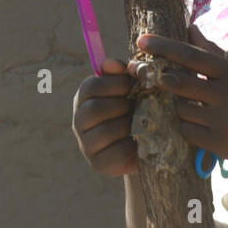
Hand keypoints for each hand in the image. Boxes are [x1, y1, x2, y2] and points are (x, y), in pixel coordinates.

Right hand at [72, 58, 139, 176]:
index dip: (115, 83)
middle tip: (136, 107)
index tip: (132, 85)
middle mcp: (79, 122)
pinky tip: (140, 140)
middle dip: (122, 106)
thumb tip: (110, 63)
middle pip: (94, 109)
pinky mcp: (99, 164)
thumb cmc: (138, 109)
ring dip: (129, 125)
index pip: (90, 87)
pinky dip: (132, 145)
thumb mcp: (133, 89)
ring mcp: (86, 145)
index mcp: (84, 99)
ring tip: (141, 122)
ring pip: (106, 131)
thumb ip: (124, 73)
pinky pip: (116, 152)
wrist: (149, 144)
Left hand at [134, 24, 227, 172]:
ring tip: (188, 104)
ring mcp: (221, 120)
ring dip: (176, 105)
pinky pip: (186, 130)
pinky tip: (198, 124)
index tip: (141, 40)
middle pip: (177, 81)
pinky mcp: (218, 143)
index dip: (163, 47)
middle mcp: (225, 94)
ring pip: (179, 108)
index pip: (190, 55)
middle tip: (145, 74)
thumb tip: (190, 28)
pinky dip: (186, 126)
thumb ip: (213, 52)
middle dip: (157, 77)